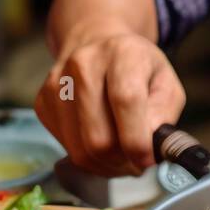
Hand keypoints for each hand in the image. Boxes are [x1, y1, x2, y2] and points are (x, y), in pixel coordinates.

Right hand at [34, 29, 185, 175]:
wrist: (98, 45)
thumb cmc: (138, 69)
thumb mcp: (167, 83)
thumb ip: (164, 114)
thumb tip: (150, 147)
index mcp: (122, 53)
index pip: (126, 101)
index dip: (137, 140)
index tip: (148, 161)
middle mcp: (84, 64)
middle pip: (98, 136)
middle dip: (122, 161)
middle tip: (137, 164)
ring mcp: (57, 84)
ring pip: (80, 150)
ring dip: (106, 165)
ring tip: (123, 158)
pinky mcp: (42, 103)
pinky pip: (66, 148)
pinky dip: (88, 158)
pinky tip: (103, 146)